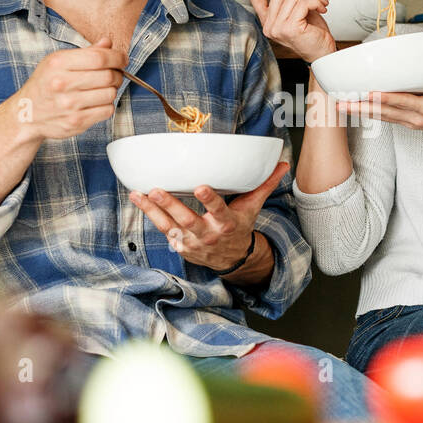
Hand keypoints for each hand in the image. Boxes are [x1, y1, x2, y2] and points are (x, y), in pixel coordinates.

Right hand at [10, 35, 127, 143]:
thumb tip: (108, 43)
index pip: (99, 57)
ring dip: (112, 90)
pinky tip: (97, 102)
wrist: (27, 114)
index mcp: (58, 64)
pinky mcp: (76, 122)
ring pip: (110, 94)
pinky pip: (107, 111)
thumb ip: (85, 52)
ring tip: (103, 88)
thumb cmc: (45, 84)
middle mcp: (62, 84)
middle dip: (117, 74)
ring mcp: (69, 105)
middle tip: (115, 74)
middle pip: (108, 76)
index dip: (117, 57)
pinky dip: (107, 105)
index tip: (122, 59)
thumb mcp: (58, 62)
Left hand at [129, 160, 289, 271]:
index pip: (218, 210)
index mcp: (227, 223)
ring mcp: (191, 242)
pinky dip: (150, 216)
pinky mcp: (180, 246)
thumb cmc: (240, 226)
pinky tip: (139, 200)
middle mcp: (208, 234)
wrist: (232, 258)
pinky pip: (163, 230)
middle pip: (187, 219)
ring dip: (152, 210)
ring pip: (169, 225)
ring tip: (139, 194)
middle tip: (157, 190)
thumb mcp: (253, 208)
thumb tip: (283, 164)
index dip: (209, 200)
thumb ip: (264, 185)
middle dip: (171, 205)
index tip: (200, 187)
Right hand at [249, 0, 336, 62]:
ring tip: (321, 1)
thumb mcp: (296, 9)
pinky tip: (322, 7)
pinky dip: (315, 1)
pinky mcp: (290, 28)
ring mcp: (278, 28)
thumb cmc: (312, 34)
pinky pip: (302, 3)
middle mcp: (270, 26)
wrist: (323, 52)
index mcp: (268, 21)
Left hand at [338, 69, 422, 142]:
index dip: (387, 98)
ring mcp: (409, 121)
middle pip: (384, 112)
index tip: (371, 93)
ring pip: (380, 116)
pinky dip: (369, 113)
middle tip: (342, 102)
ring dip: (360, 111)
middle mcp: (415, 117)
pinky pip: (384, 117)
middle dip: (362, 107)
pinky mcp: (406, 121)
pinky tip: (356, 108)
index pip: (404, 102)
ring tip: (341, 105)